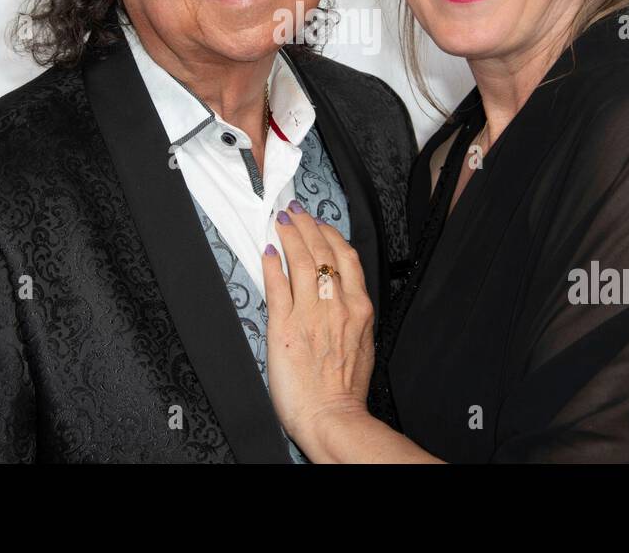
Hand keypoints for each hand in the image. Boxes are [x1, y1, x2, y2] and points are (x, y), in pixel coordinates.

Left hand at [261, 199, 374, 456]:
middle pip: (323, 252)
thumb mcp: (362, 345)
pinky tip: (266, 252)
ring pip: (301, 261)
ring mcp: (311, 313)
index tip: (320, 224)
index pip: (346, 257)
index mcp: (359, 308)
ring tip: (281, 222)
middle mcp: (337, 305)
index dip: (331, 234)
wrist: (332, 417)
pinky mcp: (285, 326)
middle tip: (295, 211)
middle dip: (308, 226)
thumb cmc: (345, 390)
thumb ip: (353, 317)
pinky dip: (271, 265)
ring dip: (290, 236)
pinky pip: (277, 286)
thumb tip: (340, 299)